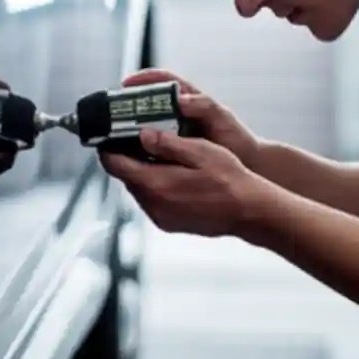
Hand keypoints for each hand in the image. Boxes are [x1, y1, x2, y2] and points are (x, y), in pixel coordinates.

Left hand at [100, 127, 262, 237]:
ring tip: (153, 153)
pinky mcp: (170, 224)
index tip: (108, 135)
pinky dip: (154, 185)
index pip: (115, 165)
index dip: (108, 148)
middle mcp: (153, 204)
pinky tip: (169, 173)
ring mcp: (161, 217)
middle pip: (126, 177)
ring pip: (138, 189)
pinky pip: (151, 200)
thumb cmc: (229, 179)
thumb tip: (142, 135)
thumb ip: (167, 143)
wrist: (250, 212)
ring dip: (141, 172)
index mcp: (155, 184)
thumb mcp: (199, 151)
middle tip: (133, 137)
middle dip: (126, 157)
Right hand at [122, 69, 261, 168]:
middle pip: (146, 104)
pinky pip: (150, 148)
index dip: (143, 79)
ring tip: (113, 135)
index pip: (161, 81)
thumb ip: (204, 106)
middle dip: (128, 106)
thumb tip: (181, 99)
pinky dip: (138, 150)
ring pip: (144, 127)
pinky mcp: (171, 152)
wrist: (246, 166)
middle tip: (112, 112)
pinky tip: (129, 157)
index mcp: (187, 100)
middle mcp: (176, 115)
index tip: (127, 83)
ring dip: (129, 130)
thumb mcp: (222, 117)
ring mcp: (172, 133)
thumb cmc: (235, 137)